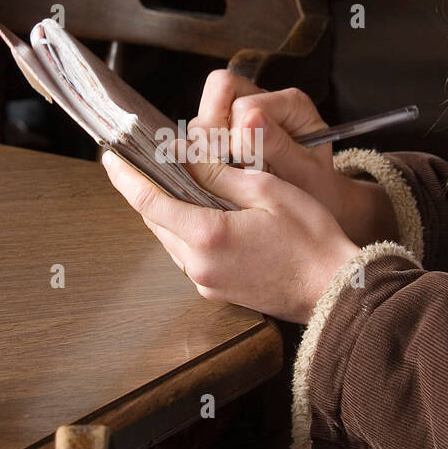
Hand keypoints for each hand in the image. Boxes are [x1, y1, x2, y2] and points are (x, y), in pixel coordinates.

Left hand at [100, 146, 360, 322]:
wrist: (336, 292)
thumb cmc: (311, 239)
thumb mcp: (266, 189)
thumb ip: (219, 173)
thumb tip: (185, 157)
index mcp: (207, 235)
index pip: (149, 201)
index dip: (126, 176)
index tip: (111, 156)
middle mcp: (197, 264)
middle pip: (156, 220)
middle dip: (148, 189)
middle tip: (145, 160)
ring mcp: (206, 282)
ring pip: (170, 238)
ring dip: (168, 210)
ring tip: (177, 181)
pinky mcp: (217, 291)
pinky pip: (188, 254)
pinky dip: (187, 229)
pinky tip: (203, 211)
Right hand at [187, 70, 353, 227]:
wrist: (311, 202)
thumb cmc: (313, 186)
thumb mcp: (303, 170)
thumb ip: (278, 145)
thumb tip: (250, 119)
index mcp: (292, 103)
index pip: (246, 104)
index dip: (236, 134)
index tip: (242, 164)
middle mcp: (265, 99)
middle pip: (220, 86)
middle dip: (213, 128)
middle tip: (223, 159)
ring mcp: (242, 111)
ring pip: (205, 108)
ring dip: (207, 143)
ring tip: (227, 169)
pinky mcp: (225, 128)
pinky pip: (200, 131)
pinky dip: (203, 152)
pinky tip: (221, 171)